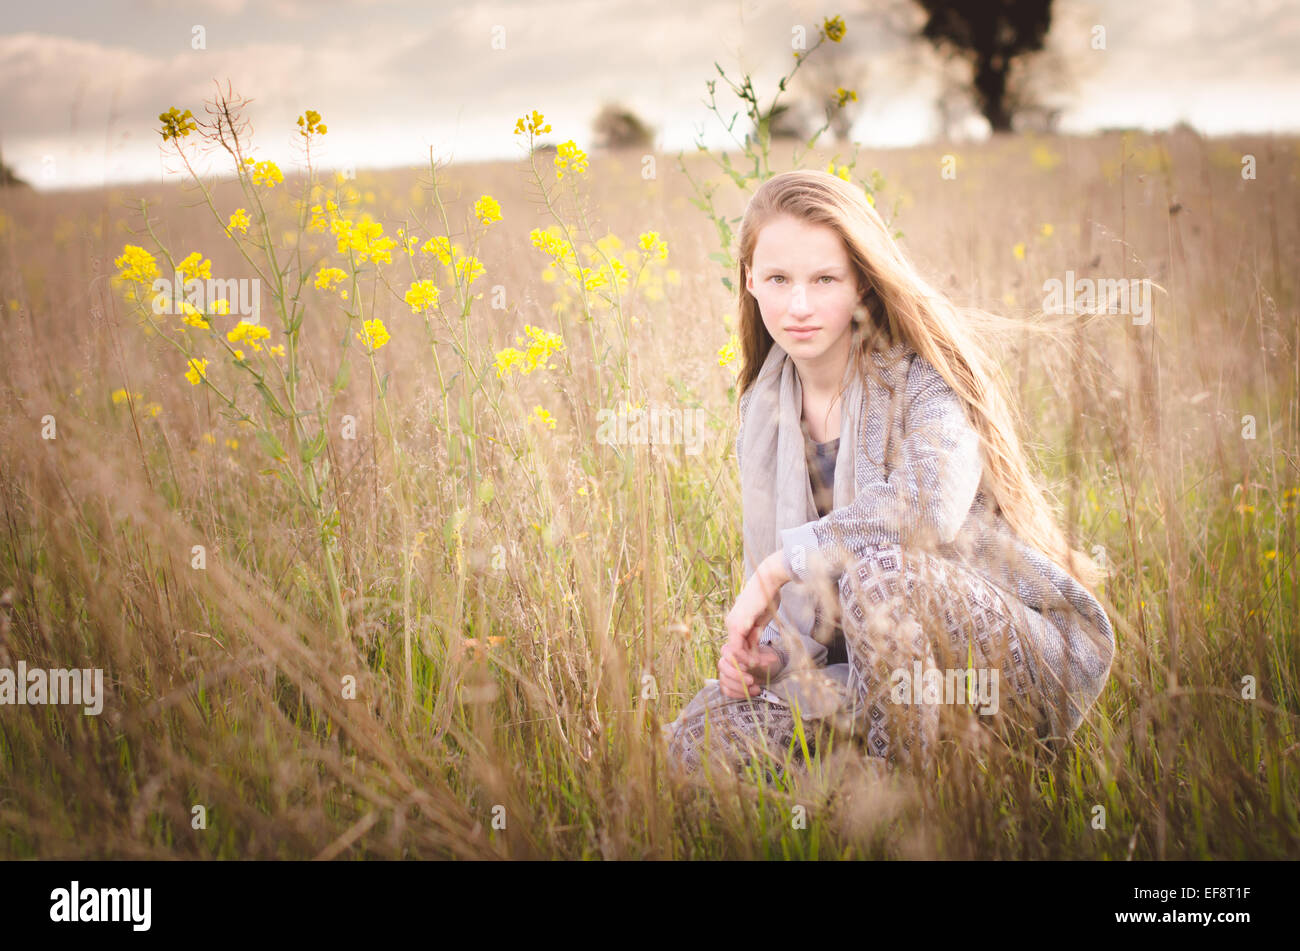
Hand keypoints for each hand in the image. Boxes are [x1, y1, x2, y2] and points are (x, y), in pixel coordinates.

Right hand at [718, 642, 781, 698]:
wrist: (762, 672)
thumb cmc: (761, 662)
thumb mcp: (765, 658)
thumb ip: (766, 658)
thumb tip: (773, 659)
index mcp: (732, 649)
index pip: (728, 652)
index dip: (739, 659)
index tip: (753, 665)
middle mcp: (725, 660)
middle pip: (722, 665)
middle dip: (737, 675)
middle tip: (751, 681)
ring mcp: (723, 673)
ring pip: (724, 679)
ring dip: (739, 687)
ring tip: (756, 689)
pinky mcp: (725, 684)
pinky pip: (725, 690)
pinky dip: (738, 694)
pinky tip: (750, 694)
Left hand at [719, 552, 789, 698]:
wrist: (769, 579)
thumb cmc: (768, 596)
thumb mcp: (761, 619)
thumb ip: (755, 634)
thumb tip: (754, 649)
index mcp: (735, 623)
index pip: (738, 648)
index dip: (749, 660)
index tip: (764, 665)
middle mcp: (730, 624)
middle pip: (735, 653)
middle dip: (749, 665)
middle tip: (766, 669)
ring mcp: (732, 624)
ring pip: (735, 654)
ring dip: (751, 664)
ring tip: (767, 665)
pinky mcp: (738, 625)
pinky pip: (738, 649)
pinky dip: (748, 658)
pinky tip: (761, 661)